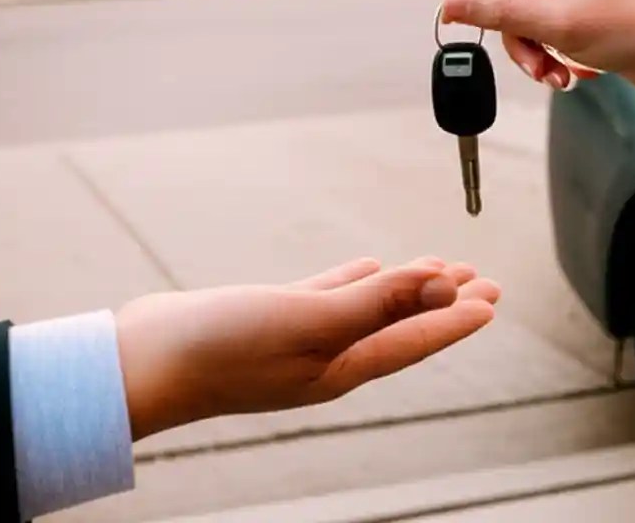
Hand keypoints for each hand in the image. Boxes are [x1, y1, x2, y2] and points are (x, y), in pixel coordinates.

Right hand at [114, 256, 499, 439]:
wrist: (143, 363)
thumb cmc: (221, 349)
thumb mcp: (308, 322)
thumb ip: (374, 304)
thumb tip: (438, 287)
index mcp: (341, 367)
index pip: (415, 340)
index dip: (456, 320)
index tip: (492, 298)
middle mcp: (325, 357)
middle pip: (399, 326)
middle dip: (442, 305)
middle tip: (483, 283)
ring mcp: (296, 339)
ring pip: (366, 309)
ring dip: (403, 291)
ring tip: (436, 273)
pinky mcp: (268, 318)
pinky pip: (326, 297)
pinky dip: (352, 283)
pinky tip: (366, 268)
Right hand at [440, 0, 634, 90]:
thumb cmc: (628, 26)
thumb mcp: (553, 23)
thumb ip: (496, 13)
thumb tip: (451, 3)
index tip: (453, 16)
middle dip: (505, 31)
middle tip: (520, 55)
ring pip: (511, 17)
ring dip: (525, 51)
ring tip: (549, 72)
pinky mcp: (564, 11)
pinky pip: (532, 31)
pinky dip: (541, 56)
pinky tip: (562, 74)